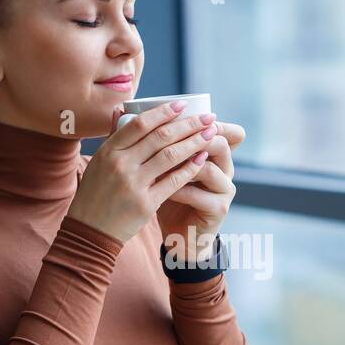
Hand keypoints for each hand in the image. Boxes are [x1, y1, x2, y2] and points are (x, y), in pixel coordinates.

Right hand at [66, 102, 214, 243]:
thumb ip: (113, 136)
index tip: (183, 104)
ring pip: (170, 156)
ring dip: (194, 142)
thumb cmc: (95, 194)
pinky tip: (202, 159)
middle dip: (188, 124)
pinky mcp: (145, 204)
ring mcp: (133, 184)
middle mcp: (120, 165)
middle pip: (160, 137)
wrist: (90, 231)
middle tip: (207, 117)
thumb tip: (123, 108)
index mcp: (108, 151)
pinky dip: (189, 168)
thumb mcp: (98, 162)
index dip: (163, 112)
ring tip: (210, 134)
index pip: (140, 123)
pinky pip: (173, 181)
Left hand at [157, 118, 243, 263]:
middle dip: (189, 135)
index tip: (171, 111)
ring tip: (158, 163)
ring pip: (208, 167)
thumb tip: (120, 109)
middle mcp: (224, 167)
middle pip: (217, 142)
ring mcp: (224, 189)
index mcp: (214, 153)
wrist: (179, 235)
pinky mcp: (218, 209)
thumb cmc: (165, 196)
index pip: (215, 127)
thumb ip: (147, 139)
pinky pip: (199, 194)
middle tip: (164, 132)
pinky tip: (160, 187)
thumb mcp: (157, 165)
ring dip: (182, 164)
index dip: (196, 118)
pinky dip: (179, 189)